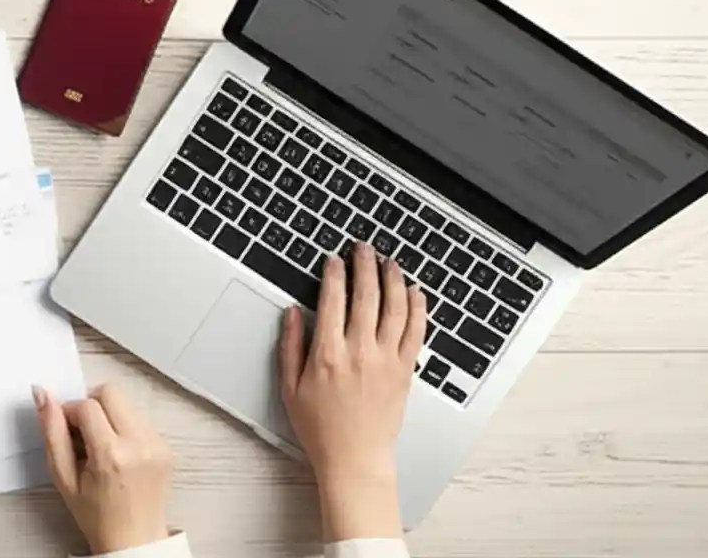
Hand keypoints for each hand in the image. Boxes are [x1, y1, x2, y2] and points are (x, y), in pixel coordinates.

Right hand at [35, 383, 173, 554]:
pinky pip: (139, 419)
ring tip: (100, 446)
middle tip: (82, 432)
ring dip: (108, 415)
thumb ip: (52, 433)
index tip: (65, 430)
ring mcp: (158, 444)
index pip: (87, 405)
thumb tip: (42, 394)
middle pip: (111, 392)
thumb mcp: (63, 478)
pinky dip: (124, 427)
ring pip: (126, 403)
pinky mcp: (167, 446)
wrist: (134, 540)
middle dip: (90, 404)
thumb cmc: (96, 516)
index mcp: (112, 455)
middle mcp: (140, 444)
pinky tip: (117, 453)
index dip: (69, 412)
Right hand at [279, 243, 424, 539]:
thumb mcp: (290, 387)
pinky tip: (415, 292)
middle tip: (363, 249)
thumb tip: (292, 313)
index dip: (334, 273)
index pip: (332, 299)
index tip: (334, 260)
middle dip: (364, 265)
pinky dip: (418, 307)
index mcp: (327, 353)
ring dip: (393, 278)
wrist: (355, 458)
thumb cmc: (321, 428)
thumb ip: (289, 346)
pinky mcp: (405, 370)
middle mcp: (359, 351)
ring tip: (389, 262)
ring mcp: (386, 359)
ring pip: (395, 306)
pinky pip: (416, 330)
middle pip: (366, 294)